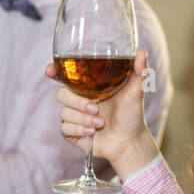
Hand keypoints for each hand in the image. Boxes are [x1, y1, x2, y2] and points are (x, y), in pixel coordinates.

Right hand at [47, 47, 157, 180]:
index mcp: (87, 87)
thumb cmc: (132, 114)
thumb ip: (139, 71)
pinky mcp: (71, 133)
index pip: (64, 76)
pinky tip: (92, 132)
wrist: (130, 140)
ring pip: (64, 112)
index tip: (51, 70)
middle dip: (77, 101)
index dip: (54, 71)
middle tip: (96, 106)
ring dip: (83, 118)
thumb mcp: (136, 91)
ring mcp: (73, 117)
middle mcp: (77, 100)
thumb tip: (142, 52)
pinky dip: (79, 130)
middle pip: (60, 94)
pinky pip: (65, 128)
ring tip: (100, 122)